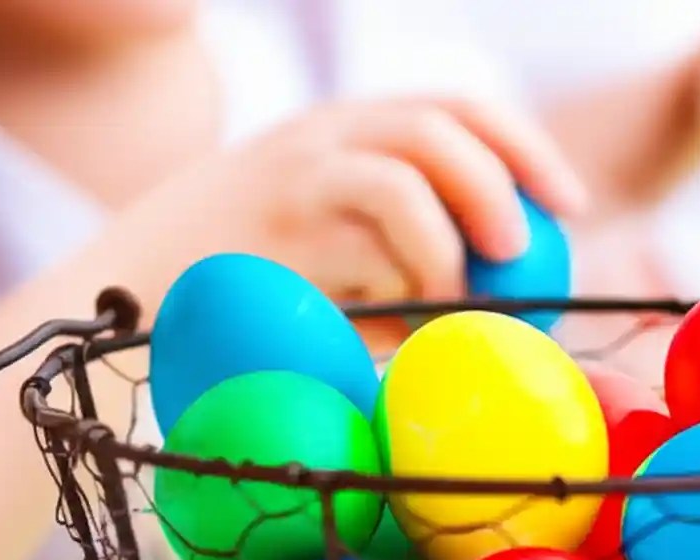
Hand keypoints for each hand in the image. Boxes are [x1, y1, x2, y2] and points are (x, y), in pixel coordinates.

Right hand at [155, 97, 586, 300]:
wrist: (129, 289)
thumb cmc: (252, 283)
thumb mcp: (339, 252)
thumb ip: (410, 263)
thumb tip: (503, 306)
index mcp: (349, 129)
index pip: (453, 109)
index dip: (523, 148)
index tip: (569, 203)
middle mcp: (324, 131)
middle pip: (438, 124)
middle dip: (501, 181)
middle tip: (522, 247)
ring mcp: (295, 168)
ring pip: (405, 175)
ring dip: (449, 240)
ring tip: (452, 294)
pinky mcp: (273, 217)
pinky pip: (367, 234)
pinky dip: (406, 271)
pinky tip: (396, 309)